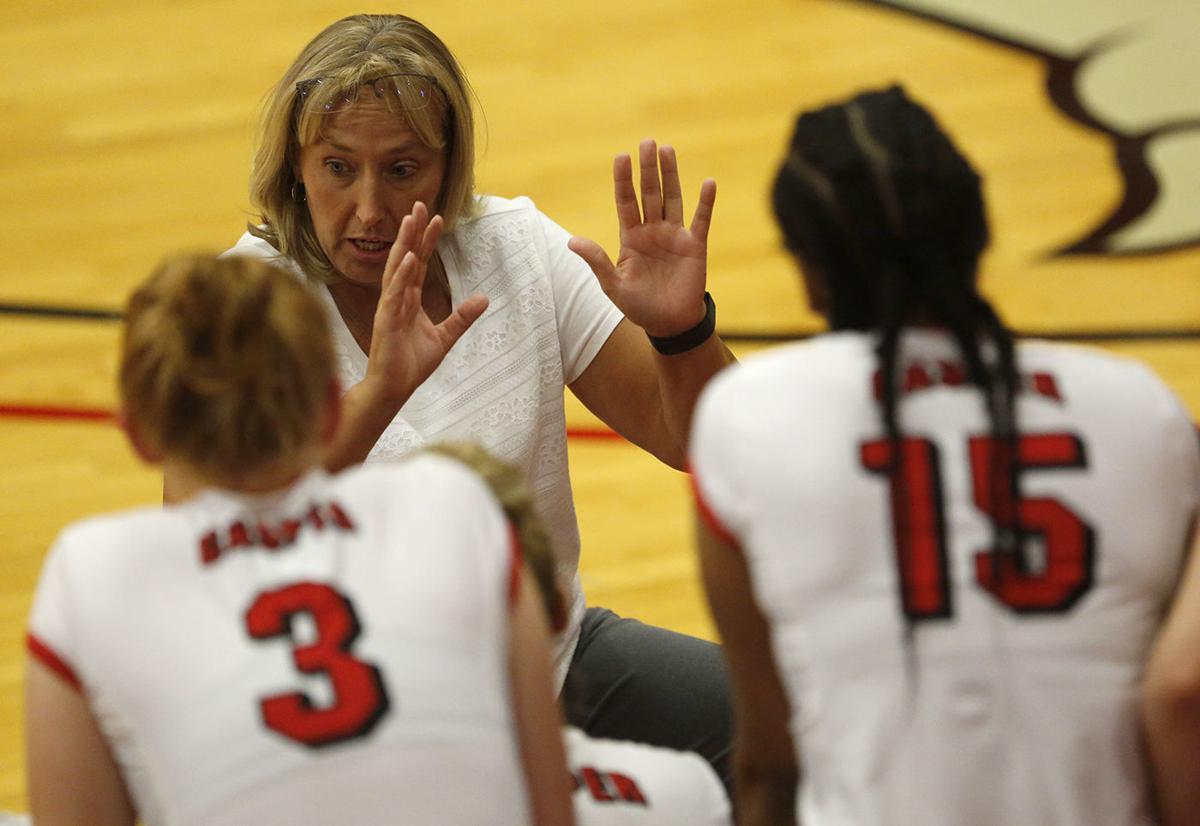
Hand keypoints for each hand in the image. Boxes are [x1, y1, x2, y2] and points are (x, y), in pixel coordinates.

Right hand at [364, 202, 487, 404]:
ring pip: (396, 269)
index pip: (419, 263)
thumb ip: (462, 317)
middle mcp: (397, 298)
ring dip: (403, 244)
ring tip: (410, 221)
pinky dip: (400, 276)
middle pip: (406, 258)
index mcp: (409, 300)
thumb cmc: (411, 363)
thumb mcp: (445, 337)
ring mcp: (389, 308)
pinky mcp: (385, 321)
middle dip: (413, 232)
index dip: (426, 241)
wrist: (393, 388)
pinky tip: (407, 258)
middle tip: (418, 205)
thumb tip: (484, 299)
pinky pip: (393, 294)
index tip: (436, 218)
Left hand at [568, 139, 715, 337]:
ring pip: (672, 198)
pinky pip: (701, 220)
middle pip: (649, 193)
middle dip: (647, 169)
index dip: (623, 180)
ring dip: (671, 175)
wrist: (668, 324)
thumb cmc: (639, 306)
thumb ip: (597, 260)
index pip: (626, 202)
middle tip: (646, 142)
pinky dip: (705, 202)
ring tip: (668, 150)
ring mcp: (674, 236)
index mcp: (631, 238)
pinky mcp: (695, 246)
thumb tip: (572, 241)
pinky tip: (708, 183)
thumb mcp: (613, 285)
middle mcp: (653, 231)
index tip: (621, 157)